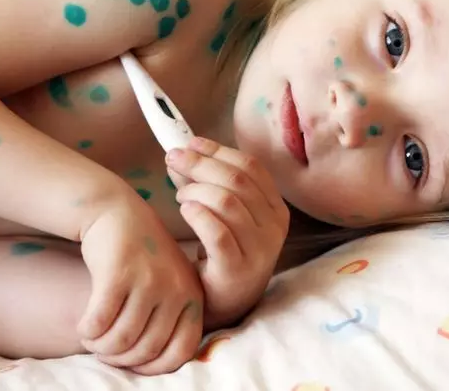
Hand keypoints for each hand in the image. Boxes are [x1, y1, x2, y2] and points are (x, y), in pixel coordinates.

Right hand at [78, 189, 203, 374]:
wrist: (118, 213)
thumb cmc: (142, 258)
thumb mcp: (169, 284)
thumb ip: (169, 319)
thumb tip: (152, 367)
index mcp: (193, 295)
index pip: (181, 351)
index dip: (154, 367)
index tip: (134, 362)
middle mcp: (177, 288)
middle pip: (146, 349)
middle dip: (119, 358)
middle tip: (104, 349)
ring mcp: (149, 280)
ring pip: (120, 340)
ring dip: (100, 346)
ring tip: (93, 337)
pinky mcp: (119, 273)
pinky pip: (99, 322)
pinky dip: (88, 330)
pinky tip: (85, 324)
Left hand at [166, 137, 289, 328]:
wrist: (224, 304)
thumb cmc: (222, 254)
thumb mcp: (222, 215)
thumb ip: (205, 184)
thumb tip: (181, 154)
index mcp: (275, 208)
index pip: (251, 167)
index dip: (219, 151)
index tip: (191, 143)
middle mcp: (274, 226)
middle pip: (238, 180)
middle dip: (201, 164)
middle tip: (174, 159)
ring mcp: (260, 249)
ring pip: (228, 202)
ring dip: (197, 191)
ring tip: (181, 197)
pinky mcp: (238, 269)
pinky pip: (217, 232)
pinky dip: (197, 214)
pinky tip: (185, 211)